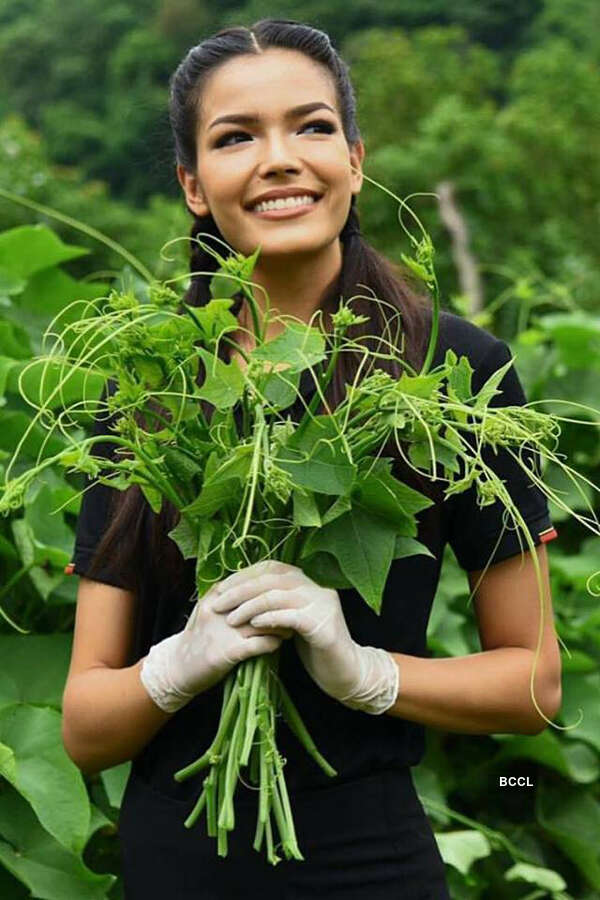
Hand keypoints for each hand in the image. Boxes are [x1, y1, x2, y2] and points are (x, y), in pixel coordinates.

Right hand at [139, 582, 285, 712]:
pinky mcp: (226, 652)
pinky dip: (272, 642)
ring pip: (262, 621)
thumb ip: (231, 599)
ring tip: (292, 627)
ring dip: (281, 624)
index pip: (250, 581)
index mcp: (215, 596)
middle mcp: (219, 609)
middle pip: (258, 599)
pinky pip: (258, 644)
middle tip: (297, 608)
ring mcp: (222, 630)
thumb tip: (260, 588)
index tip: (290, 587)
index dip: (272, 583)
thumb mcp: (210, 612)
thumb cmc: (198, 640)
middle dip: (280, 603)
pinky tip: (279, 643)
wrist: (177, 669)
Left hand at [210, 560, 398, 714]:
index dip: (246, 574)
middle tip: (219, 601)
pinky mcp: (324, 626)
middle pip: (273, 578)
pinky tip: (253, 624)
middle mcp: (318, 588)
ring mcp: (323, 605)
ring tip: (230, 617)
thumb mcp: (295, 620)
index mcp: (311, 582)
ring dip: (249, 605)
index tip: (223, 587)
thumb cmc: (316, 648)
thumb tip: (245, 592)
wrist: (346, 673)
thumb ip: (279, 603)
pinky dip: (269, 618)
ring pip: (279, 595)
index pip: (274, 567)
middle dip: (241, 589)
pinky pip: (291, 616)